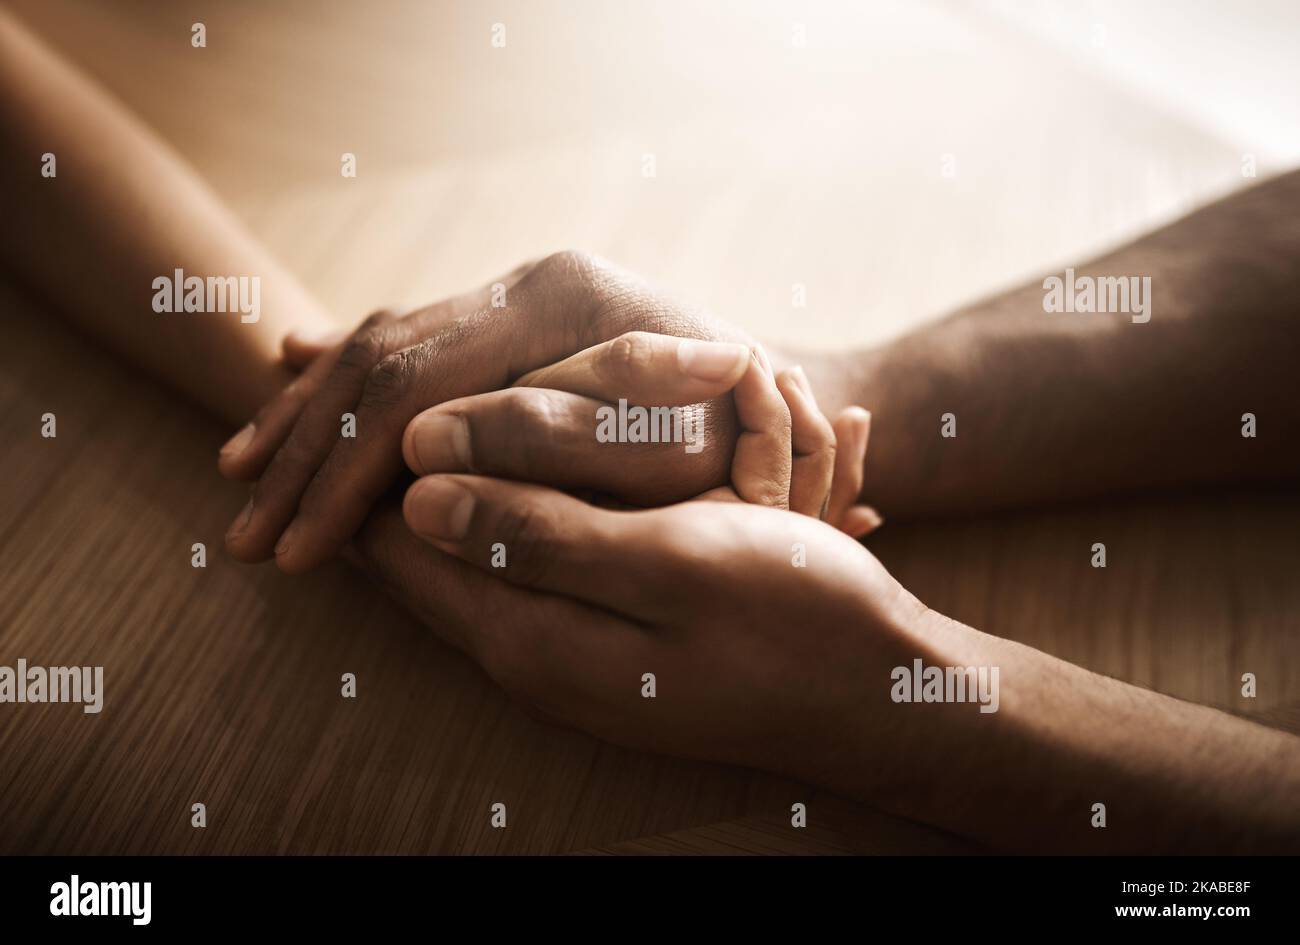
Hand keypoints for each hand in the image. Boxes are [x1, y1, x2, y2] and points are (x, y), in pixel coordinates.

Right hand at [219, 252, 866, 570]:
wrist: (782, 392)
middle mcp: (523, 283)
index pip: (418, 391)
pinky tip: (287, 387)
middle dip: (306, 455)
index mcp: (558, 304)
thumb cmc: (742, 441)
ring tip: (238, 478)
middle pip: (382, 361)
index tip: (301, 549)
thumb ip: (551, 447)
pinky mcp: (503, 317)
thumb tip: (420, 453)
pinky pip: (401, 340)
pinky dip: (341, 382)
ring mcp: (510, 293)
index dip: (348, 476)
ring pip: (378, 343)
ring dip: (306, 416)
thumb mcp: (673, 450)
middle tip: (246, 538)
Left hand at [351, 341, 909, 784]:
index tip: (363, 387)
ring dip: (475, 479)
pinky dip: (534, 503)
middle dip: (410, 467)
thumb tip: (412, 497)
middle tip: (403, 378)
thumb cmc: (792, 619)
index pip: (396, 553)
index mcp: (531, 638)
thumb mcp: (668, 563)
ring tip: (464, 401)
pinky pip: (544, 560)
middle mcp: (536, 657)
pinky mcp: (614, 642)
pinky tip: (546, 461)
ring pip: (488, 552)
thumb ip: (535, 535)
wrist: (879, 695)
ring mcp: (574, 655)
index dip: (366, 468)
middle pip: (431, 554)